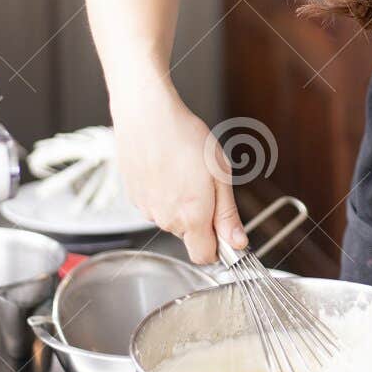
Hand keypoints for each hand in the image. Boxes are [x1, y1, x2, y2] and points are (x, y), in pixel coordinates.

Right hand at [111, 81, 246, 265]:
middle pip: (189, 236)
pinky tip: (166, 169)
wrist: (146, 114)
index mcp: (192, 216)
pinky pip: (155, 206)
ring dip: (180, 204)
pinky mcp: (134, 197)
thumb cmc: (184, 137)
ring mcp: (147, 209)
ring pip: (171, 220)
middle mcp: (166, 219)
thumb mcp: (220, 173)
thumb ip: (228, 214)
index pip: (204, 257)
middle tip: (205, 183)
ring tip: (183, 171)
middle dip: (201, 218)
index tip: (224, 228)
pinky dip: (163, 194)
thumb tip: (238, 242)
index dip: (218, 247)